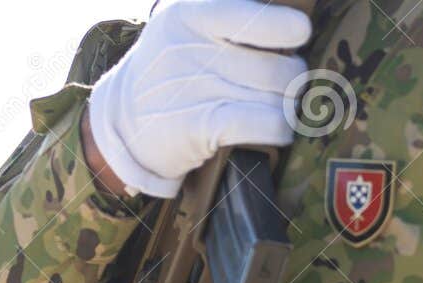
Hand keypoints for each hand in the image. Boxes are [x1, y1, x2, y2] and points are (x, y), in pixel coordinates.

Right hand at [87, 0, 311, 197]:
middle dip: (292, 81)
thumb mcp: (186, 25)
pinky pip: (266, 124)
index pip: (262, 18)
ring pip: (278, 99)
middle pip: (280, 67)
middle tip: (284, 86)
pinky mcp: (201, 126)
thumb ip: (231, 16)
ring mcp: (197, 88)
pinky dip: (280, 129)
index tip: (298, 35)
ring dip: (287, 109)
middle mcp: (195, 48)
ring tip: (275, 107)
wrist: (125, 121)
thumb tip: (295, 23)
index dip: (291, 29)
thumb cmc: (173, 69)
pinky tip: (276, 129)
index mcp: (194, 14)